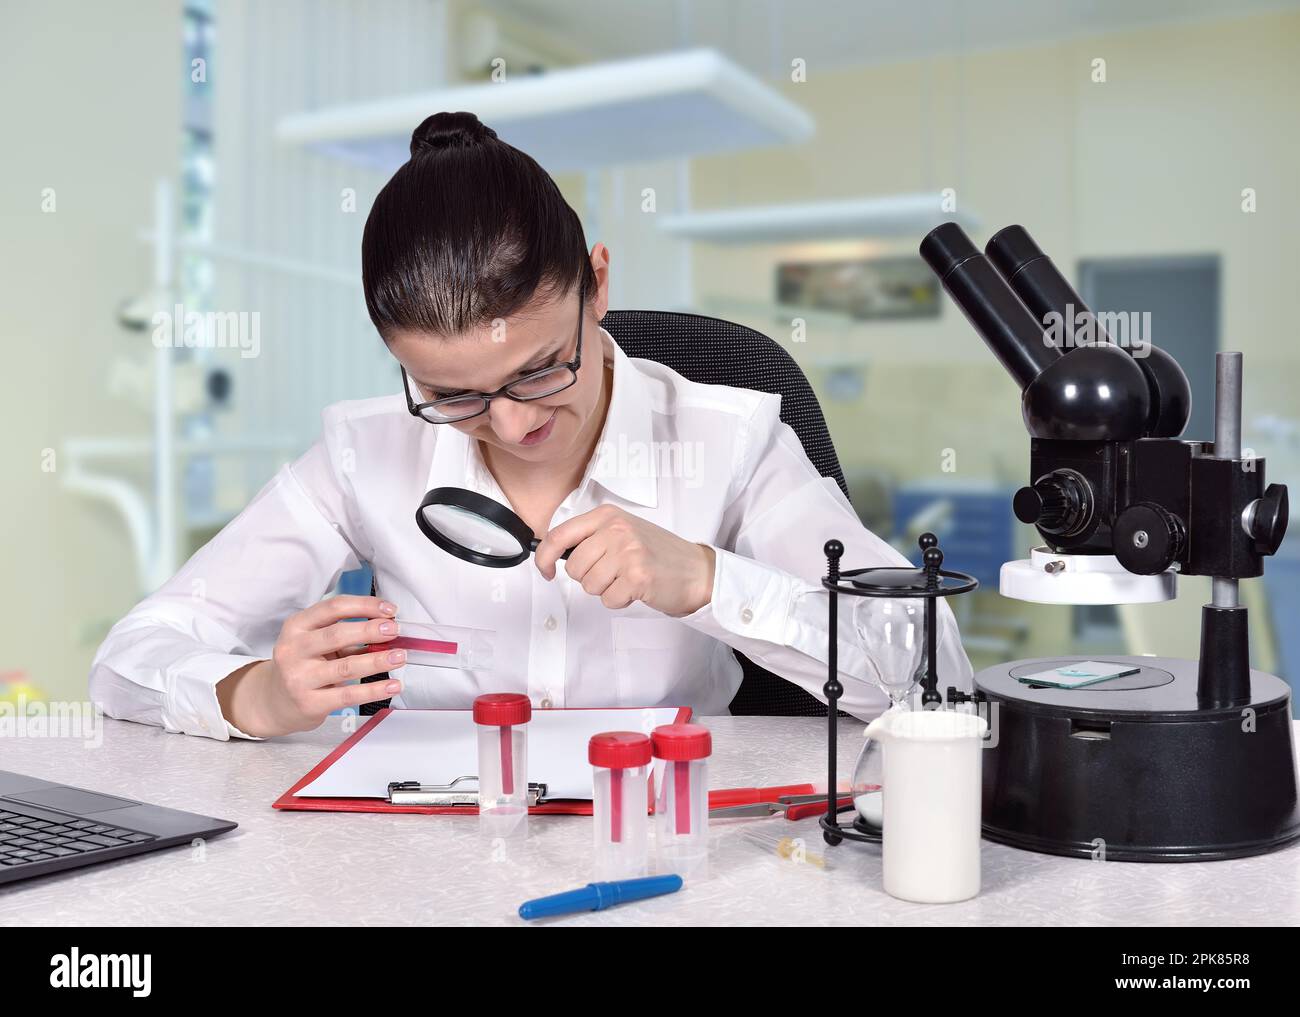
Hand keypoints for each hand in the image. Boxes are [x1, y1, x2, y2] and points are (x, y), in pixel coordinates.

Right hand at [216, 596, 406, 736]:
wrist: (275, 702)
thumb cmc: (304, 665)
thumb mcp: (314, 641)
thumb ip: (344, 633)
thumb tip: (387, 627)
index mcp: (296, 626)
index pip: (333, 607)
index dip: (365, 605)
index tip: (390, 609)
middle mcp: (293, 649)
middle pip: (337, 634)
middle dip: (371, 630)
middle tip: (395, 630)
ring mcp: (299, 677)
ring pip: (346, 666)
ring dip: (378, 660)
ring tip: (400, 657)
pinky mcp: (309, 703)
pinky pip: (348, 695)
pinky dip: (374, 690)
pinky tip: (393, 685)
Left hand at [534, 505, 715, 616]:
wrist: (695, 570)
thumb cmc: (657, 553)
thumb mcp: (622, 531)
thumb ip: (590, 537)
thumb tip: (551, 553)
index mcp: (607, 515)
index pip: (560, 535)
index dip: (543, 557)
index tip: (545, 571)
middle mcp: (616, 530)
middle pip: (574, 567)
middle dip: (588, 578)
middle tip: (612, 573)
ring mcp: (628, 552)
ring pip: (589, 585)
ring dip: (605, 590)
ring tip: (626, 579)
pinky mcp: (638, 577)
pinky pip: (608, 600)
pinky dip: (620, 601)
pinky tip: (636, 589)